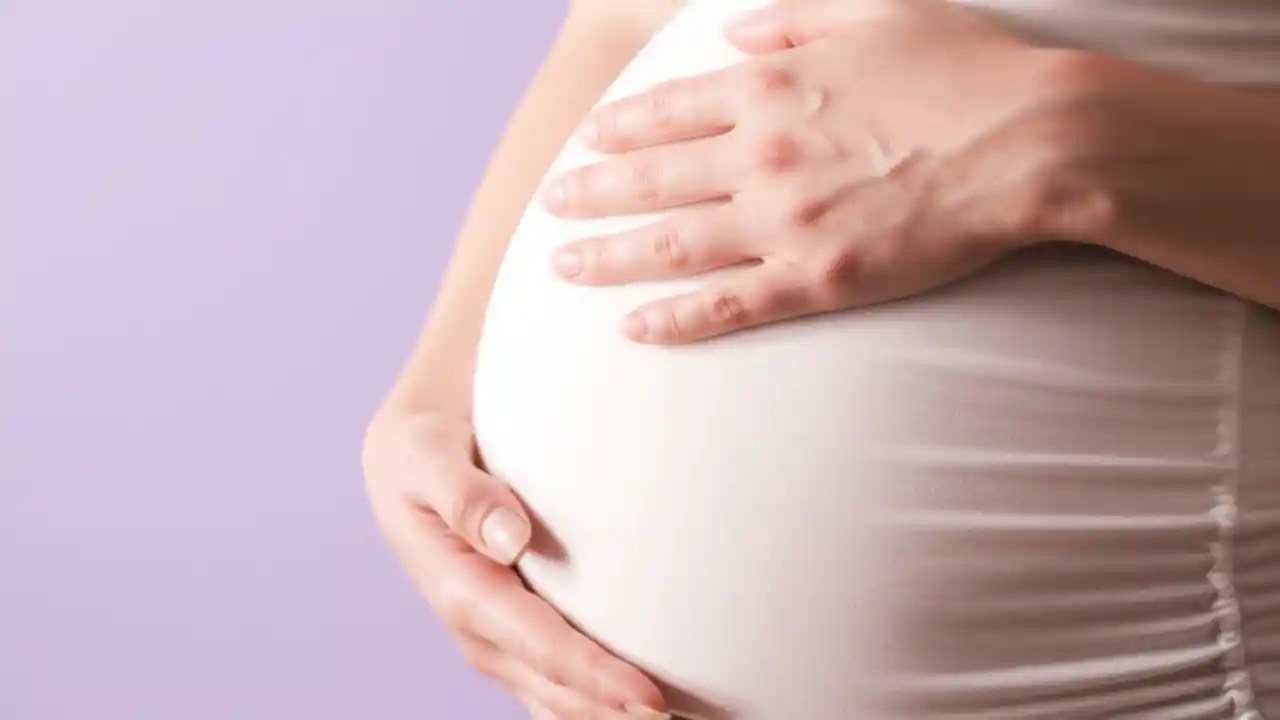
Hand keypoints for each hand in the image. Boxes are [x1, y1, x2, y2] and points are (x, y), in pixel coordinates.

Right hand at [362, 410, 668, 718]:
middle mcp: (481, 629)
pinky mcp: (515, 635)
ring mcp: (498, 639)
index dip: (593, 675)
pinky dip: (595, 703)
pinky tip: (636, 706)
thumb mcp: (428, 457)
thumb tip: (510, 538)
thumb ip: (465, 496)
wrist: (407, 461)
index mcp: (462, 590)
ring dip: (605, 714)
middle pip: (556, 689)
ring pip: (557, 699)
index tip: (649, 695)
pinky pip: (556, 684)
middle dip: (611, 712)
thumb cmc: (421, 453)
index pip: (540, 645)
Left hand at [541, 0, 1068, 343]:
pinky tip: (635, 330)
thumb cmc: (966, 69)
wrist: (1033, 141)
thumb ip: (794, 16)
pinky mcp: (817, 280)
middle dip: (591, 193)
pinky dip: (677, 320)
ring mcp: (784, 222)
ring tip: (563, 266)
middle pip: (651, 179)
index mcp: (771, 86)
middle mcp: (761, 154)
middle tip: (550, 207)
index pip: (668, 110)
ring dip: (609, 258)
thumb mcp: (877, 9)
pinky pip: (729, 307)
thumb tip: (733, 26)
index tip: (586, 142)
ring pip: (671, 245)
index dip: (618, 129)